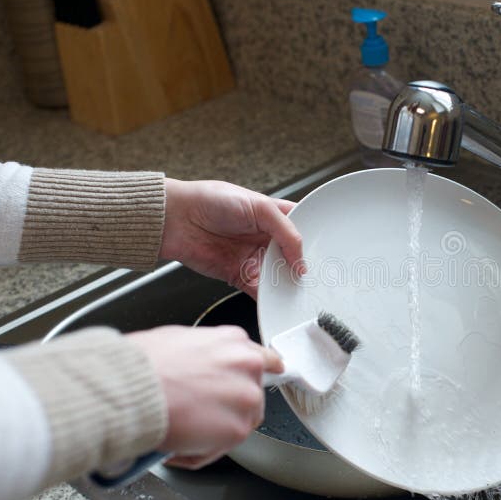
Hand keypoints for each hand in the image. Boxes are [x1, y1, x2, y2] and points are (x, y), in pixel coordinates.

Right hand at [128, 325, 283, 468]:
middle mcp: (247, 366)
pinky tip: (177, 444)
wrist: (129, 388)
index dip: (252, 375)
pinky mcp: (237, 429)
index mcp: (233, 341)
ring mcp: (246, 398)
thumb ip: (204, 354)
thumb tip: (199, 366)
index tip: (258, 382)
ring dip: (213, 431)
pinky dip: (199, 452)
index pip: (261, 358)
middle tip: (198, 414)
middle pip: (251, 394)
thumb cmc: (142, 365)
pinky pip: (221, 448)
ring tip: (181, 430)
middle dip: (227, 407)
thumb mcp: (178, 340)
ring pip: (239, 422)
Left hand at [160, 178, 305, 298]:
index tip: (324, 255)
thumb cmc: (211, 200)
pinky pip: (259, 290)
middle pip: (293, 258)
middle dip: (302, 268)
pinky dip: (268, 297)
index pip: (302, 230)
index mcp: (274, 216)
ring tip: (297, 290)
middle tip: (313, 277)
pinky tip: (276, 299)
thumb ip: (285, 232)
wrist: (175, 219)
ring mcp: (253, 257)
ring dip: (287, 284)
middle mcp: (266, 238)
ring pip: (278, 276)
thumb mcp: (259, 206)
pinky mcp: (239, 275)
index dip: (314, 242)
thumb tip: (300, 259)